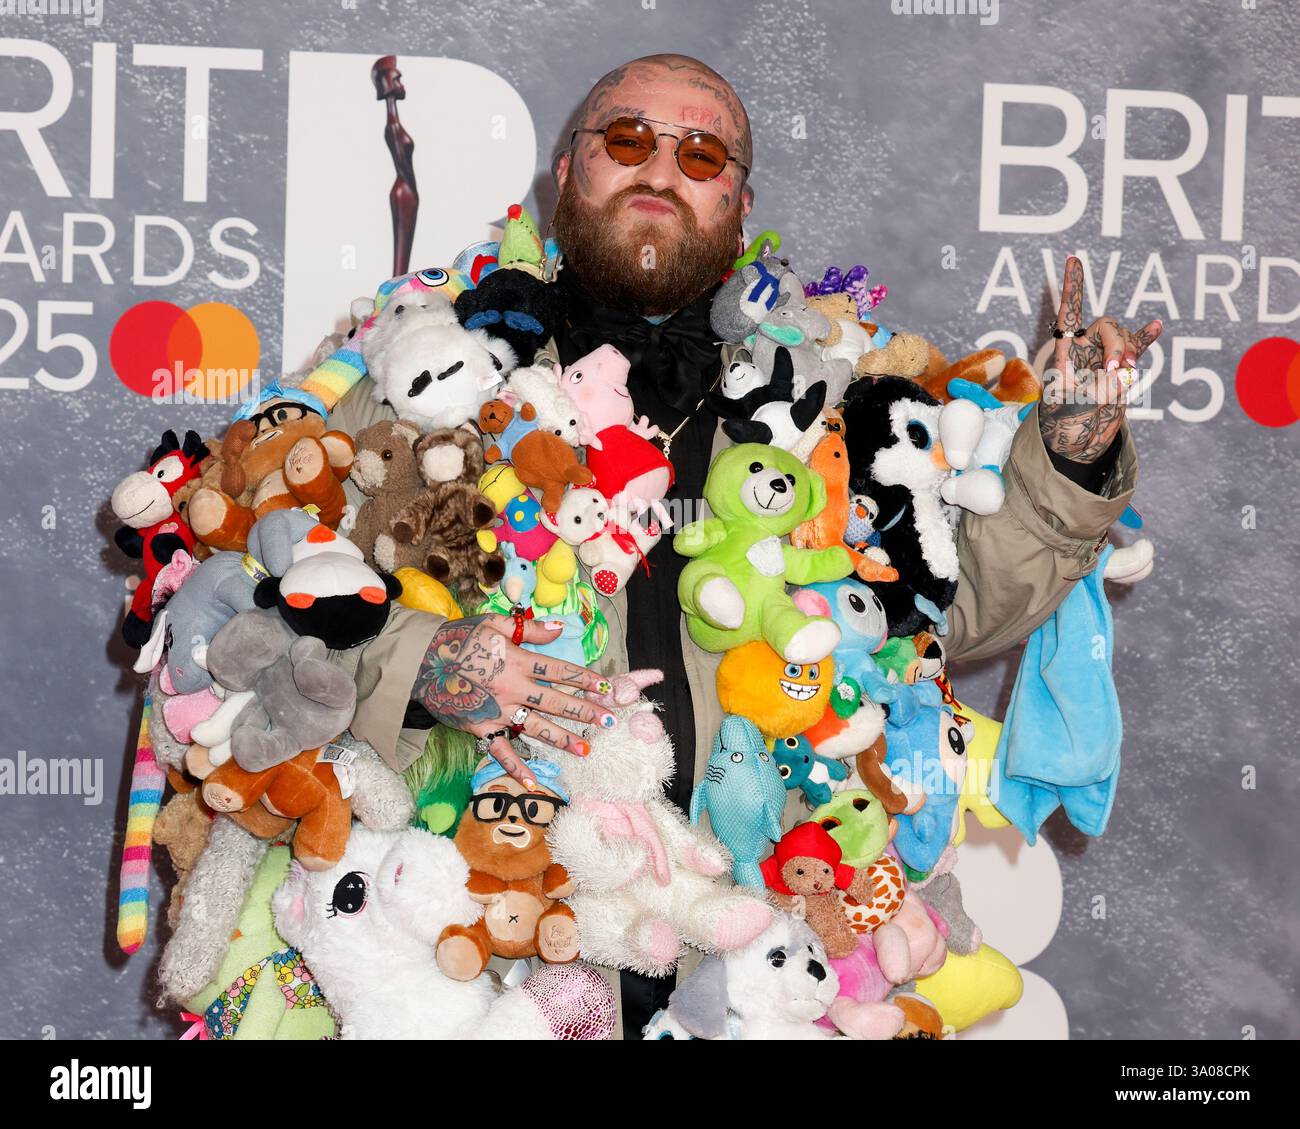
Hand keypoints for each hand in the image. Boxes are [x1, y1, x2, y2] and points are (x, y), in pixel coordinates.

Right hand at [411, 614, 613, 788]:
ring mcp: (498, 712)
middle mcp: (513, 689)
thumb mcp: (494, 623)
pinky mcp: (481, 729)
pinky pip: (501, 751)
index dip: (586, 680)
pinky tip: (533, 784)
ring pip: (537, 728)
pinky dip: (516, 769)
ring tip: (586, 749)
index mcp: (519, 662)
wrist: (420, 661)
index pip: (561, 671)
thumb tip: (560, 627)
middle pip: (556, 702)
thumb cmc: (459, 638)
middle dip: (585, 711)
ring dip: (562, 739)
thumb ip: (529, 628)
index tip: (608, 688)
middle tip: (609, 720)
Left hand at [1039, 255, 1161, 461]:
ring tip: (1125, 374)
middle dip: (1116, 344)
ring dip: (1128, 350)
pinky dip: (1146, 339)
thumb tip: (1121, 375)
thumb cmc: (1063, 425)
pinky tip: (1157, 325)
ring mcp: (1103, 360)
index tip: (1073, 260)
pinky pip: (1136, 348)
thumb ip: (1097, 388)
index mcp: (1064, 354)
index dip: (1072, 288)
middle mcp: (1084, 351)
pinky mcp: (1120, 371)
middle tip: (1116, 371)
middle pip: (1105, 326)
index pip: (1068, 314)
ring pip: (1123, 338)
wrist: (1074, 442)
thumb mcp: (1073, 407)